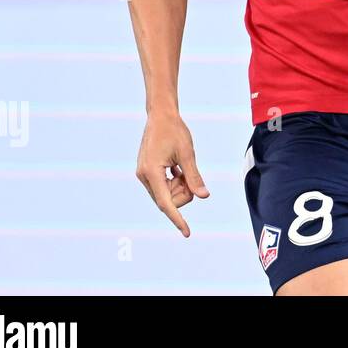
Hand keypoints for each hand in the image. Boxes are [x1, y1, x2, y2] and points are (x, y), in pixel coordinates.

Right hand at [136, 111, 208, 236]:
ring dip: (180, 185)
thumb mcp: (188, 153)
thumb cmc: (175, 131)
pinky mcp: (146, 172)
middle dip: (184, 191)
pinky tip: (177, 167)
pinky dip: (174, 180)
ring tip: (182, 166)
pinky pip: (163, 186)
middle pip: (168, 199)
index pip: (166, 203)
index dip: (177, 218)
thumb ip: (194, 176)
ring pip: (166, 194)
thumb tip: (204, 196)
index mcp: (152, 172)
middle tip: (189, 173)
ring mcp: (144, 174)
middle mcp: (144, 176)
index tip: (187, 232)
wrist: (160, 115)